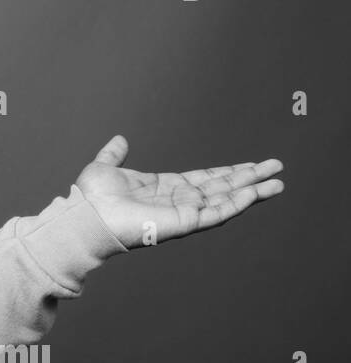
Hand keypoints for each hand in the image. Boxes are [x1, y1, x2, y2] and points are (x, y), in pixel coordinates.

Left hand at [74, 135, 284, 248]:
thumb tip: (120, 139)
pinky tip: (254, 193)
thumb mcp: (105, 168)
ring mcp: (182, 213)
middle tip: (276, 167)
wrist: (84, 215)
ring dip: (252, 191)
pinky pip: (216, 213)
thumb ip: (114, 155)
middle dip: (250, 178)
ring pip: (226, 200)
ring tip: (278, 182)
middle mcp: (177, 201)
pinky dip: (236, 204)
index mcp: (164, 188)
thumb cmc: (91, 198)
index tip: (251, 165)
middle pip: (222, 187)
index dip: (228, 171)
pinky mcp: (183, 223)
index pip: (204, 178)